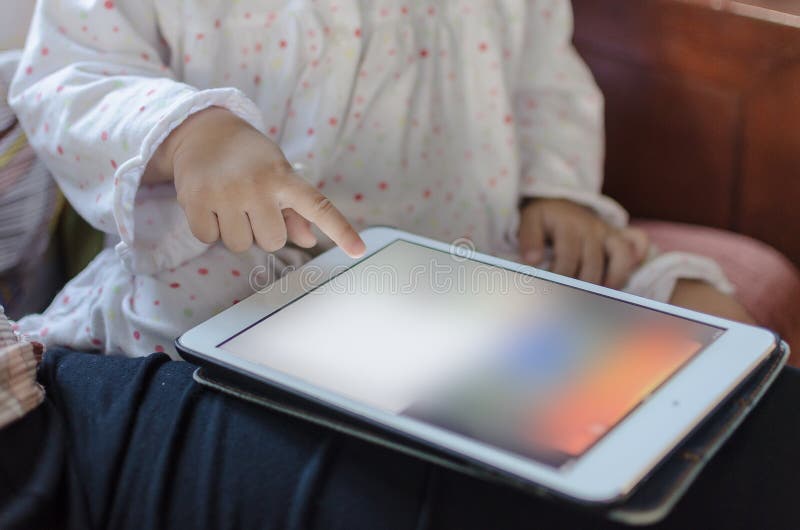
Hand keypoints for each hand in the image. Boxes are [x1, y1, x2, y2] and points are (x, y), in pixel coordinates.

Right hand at [143, 107, 364, 256]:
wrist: (202, 131)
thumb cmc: (250, 160)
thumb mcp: (278, 175)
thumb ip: (295, 211)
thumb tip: (307, 241)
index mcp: (284, 178)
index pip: (318, 207)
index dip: (341, 231)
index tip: (359, 251)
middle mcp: (257, 185)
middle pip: (272, 241)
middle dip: (263, 231)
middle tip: (252, 207)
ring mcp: (225, 192)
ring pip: (240, 244)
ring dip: (235, 231)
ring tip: (230, 204)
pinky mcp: (195, 199)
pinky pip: (208, 238)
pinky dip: (209, 228)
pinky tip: (210, 205)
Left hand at [518, 198, 647, 287]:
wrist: (559, 201)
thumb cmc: (544, 218)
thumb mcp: (530, 220)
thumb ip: (529, 238)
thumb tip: (533, 260)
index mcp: (568, 224)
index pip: (568, 257)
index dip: (561, 277)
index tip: (552, 291)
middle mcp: (591, 227)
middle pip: (592, 262)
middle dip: (582, 284)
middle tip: (572, 301)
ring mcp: (606, 231)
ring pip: (618, 256)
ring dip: (609, 279)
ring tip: (598, 295)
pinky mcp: (617, 236)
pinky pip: (634, 246)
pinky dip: (631, 263)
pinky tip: (616, 284)